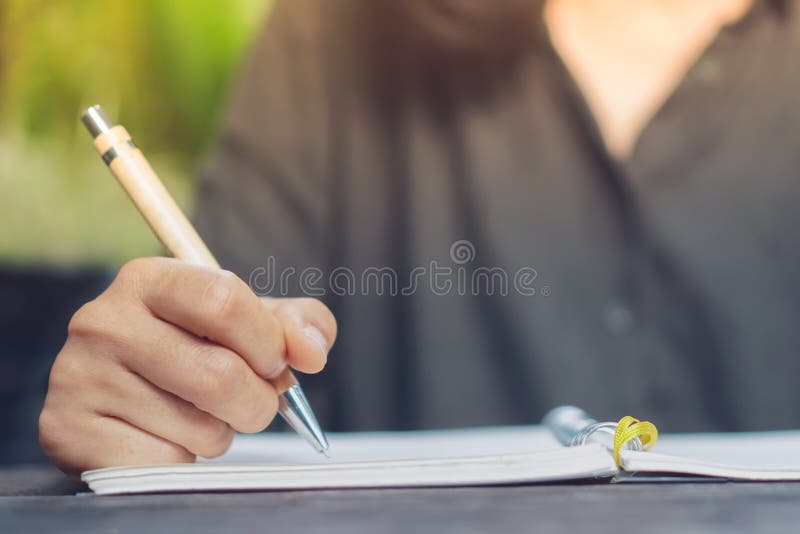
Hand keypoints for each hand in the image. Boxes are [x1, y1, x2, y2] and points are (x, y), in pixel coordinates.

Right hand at [39, 257, 335, 476]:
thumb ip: (295, 324)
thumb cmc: (193, 351)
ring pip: (200, 428)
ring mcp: (80, 375)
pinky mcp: (69, 430)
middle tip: (251, 401)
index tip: (274, 361)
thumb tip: (310, 353)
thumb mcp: (246, 323)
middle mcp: (105, 320)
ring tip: (199, 415)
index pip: (225, 300)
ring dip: (221, 433)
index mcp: (149, 279)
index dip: (267, 341)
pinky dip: (184, 459)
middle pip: (221, 375)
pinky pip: (166, 462)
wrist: (116, 398)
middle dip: (258, 401)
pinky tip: (164, 436)